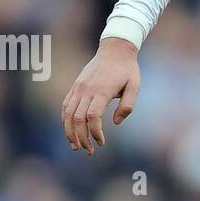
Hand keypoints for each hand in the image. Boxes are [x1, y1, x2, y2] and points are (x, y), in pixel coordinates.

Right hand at [61, 37, 140, 155]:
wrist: (115, 49)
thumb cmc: (127, 69)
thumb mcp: (135, 86)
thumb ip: (128, 105)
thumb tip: (115, 122)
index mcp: (102, 90)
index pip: (93, 116)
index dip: (95, 133)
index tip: (101, 143)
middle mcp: (87, 90)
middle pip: (77, 119)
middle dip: (81, 138)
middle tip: (89, 151)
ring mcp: (79, 87)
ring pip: (67, 114)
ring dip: (70, 132)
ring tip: (76, 146)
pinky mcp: (75, 86)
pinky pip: (65, 105)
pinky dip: (65, 120)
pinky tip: (70, 130)